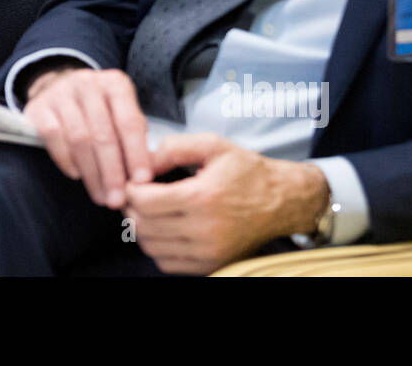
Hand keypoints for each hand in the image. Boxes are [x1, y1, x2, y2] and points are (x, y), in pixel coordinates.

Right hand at [23, 67, 152, 208]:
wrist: (57, 85)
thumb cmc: (99, 107)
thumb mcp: (121, 111)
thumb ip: (136, 136)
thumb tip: (145, 174)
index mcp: (115, 84)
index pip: (129, 122)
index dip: (137, 154)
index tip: (142, 182)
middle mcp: (88, 84)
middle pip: (103, 134)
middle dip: (112, 171)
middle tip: (117, 199)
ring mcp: (60, 94)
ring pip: (79, 139)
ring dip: (91, 173)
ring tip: (100, 196)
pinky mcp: (39, 107)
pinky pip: (53, 137)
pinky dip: (66, 160)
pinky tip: (77, 175)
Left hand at [123, 133, 327, 273]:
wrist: (283, 201)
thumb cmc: (247, 171)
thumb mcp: (213, 146)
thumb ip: (174, 148)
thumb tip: (142, 163)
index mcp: (202, 198)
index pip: (144, 202)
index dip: (129, 190)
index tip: (131, 182)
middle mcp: (204, 230)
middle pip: (143, 226)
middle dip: (131, 208)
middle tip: (134, 195)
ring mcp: (208, 252)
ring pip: (152, 247)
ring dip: (142, 229)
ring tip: (149, 211)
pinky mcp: (212, 265)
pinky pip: (168, 263)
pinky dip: (158, 247)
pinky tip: (164, 229)